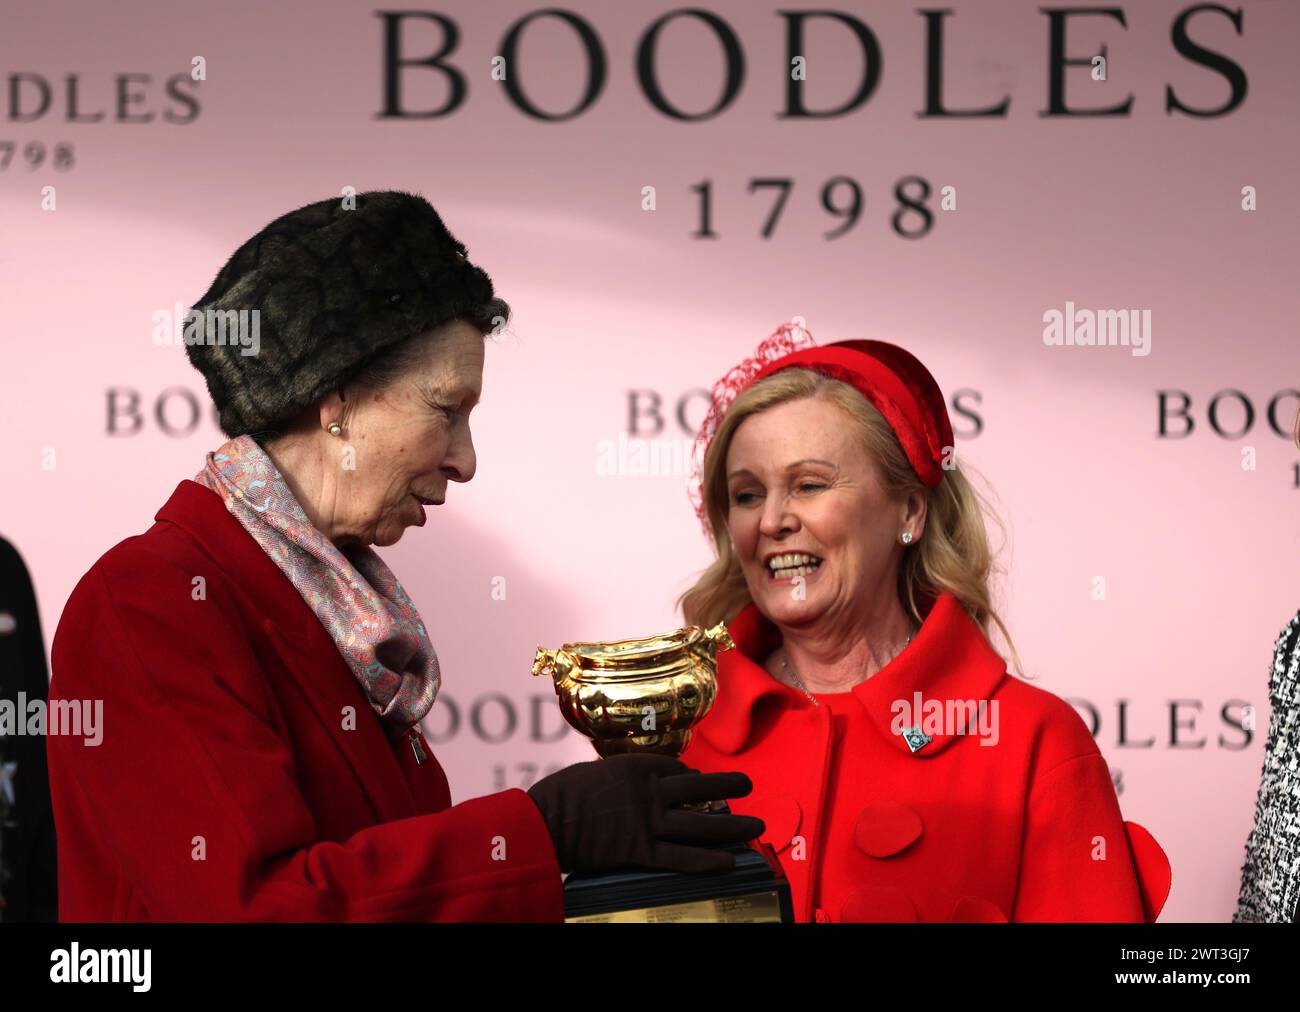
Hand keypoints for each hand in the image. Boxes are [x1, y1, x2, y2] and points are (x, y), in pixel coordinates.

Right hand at [526, 753, 763, 874]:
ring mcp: (648, 821)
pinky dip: (706, 860)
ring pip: (700, 822)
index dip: (692, 777)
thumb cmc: (562, 794)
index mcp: (637, 766)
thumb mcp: (595, 773)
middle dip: (728, 787)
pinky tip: (727, 862)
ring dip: (732, 826)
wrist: (544, 820)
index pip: (676, 769)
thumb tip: (633, 784)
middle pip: (700, 788)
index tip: (700, 782)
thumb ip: (621, 778)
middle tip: (748, 786)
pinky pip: (681, 856)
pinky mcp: (641, 850)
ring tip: (756, 828)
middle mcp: (650, 790)